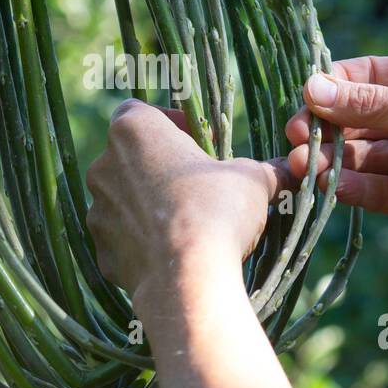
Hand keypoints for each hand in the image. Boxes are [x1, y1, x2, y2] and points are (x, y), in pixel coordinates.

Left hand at [86, 99, 291, 308]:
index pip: (140, 110)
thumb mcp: (252, 179)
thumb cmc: (217, 210)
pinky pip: (123, 241)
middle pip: (131, 158)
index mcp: (133, 130)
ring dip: (150, 206)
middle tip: (198, 185)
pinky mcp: (101, 252)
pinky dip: (143, 244)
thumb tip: (291, 170)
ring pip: (124, 201)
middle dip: (162, 168)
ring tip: (188, 223)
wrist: (188, 277)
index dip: (171, 123)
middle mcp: (103, 165)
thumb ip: (267, 169)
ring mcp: (97, 211)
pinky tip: (173, 254)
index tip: (201, 143)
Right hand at [285, 52, 387, 262]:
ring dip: (329, 159)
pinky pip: (369, 186)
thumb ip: (367, 103)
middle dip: (325, 127)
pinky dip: (347, 186)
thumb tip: (311, 88)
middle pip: (356, 117)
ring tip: (301, 165)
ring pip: (358, 154)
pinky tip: (327, 186)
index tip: (305, 97)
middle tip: (295, 136)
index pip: (369, 74)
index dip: (334, 85)